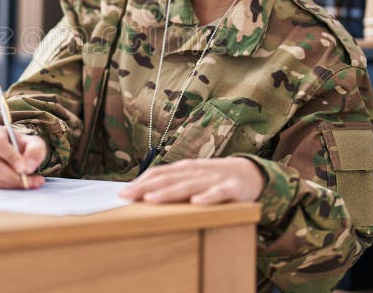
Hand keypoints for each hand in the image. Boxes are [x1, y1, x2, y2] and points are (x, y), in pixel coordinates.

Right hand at [0, 124, 46, 189]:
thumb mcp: (36, 144)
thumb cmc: (25, 146)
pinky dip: (7, 187)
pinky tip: (20, 184)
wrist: (19, 154)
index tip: (23, 168)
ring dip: (11, 183)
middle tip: (27, 180)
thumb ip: (35, 152)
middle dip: (10, 175)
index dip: (10, 157)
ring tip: (29, 183)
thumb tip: (28, 167)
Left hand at [118, 157, 264, 204]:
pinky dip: (208, 197)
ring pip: (188, 186)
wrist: (250, 173)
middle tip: (127, 196)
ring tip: (151, 199)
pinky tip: (197, 203)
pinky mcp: (232, 189)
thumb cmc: (214, 179)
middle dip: (146, 187)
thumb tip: (142, 194)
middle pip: (168, 179)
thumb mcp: (192, 178)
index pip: (159, 173)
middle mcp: (196, 172)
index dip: (140, 182)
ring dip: (169, 192)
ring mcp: (213, 179)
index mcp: (185, 169)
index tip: (122, 193)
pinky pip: (219, 194)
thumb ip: (172, 184)